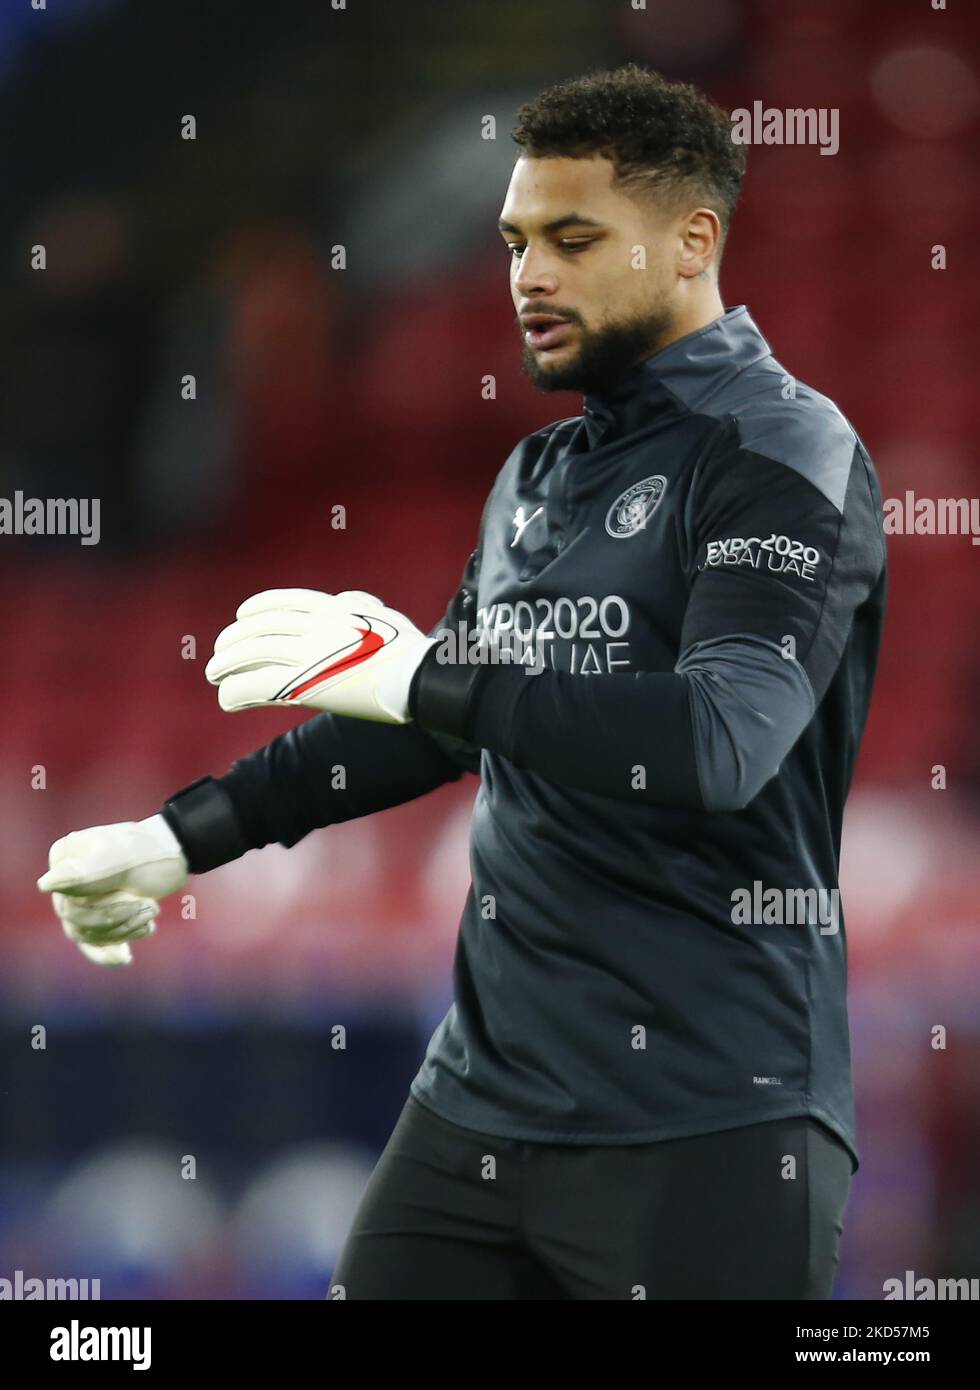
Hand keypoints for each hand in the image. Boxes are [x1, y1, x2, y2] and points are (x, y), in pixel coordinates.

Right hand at [38, 815, 188, 966]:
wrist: (173, 853)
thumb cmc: (147, 850)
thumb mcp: (121, 858)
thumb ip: (84, 872)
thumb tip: (45, 884)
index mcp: (63, 860)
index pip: (69, 905)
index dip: (104, 910)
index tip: (137, 897)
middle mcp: (64, 882)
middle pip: (78, 923)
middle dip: (118, 920)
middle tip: (151, 907)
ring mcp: (79, 901)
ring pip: (88, 935)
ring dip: (124, 930)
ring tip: (152, 912)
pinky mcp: (97, 917)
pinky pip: (92, 945)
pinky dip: (109, 954)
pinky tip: (125, 957)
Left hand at [205, 588, 435, 723]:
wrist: (416, 679)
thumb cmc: (409, 651)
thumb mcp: (384, 614)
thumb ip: (361, 604)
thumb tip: (348, 599)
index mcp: (333, 609)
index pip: (282, 602)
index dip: (255, 608)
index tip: (241, 616)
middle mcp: (314, 627)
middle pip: (258, 628)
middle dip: (233, 639)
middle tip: (219, 651)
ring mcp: (307, 656)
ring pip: (251, 654)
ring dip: (226, 664)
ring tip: (214, 674)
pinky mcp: (303, 686)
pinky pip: (257, 686)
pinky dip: (236, 691)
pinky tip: (226, 699)